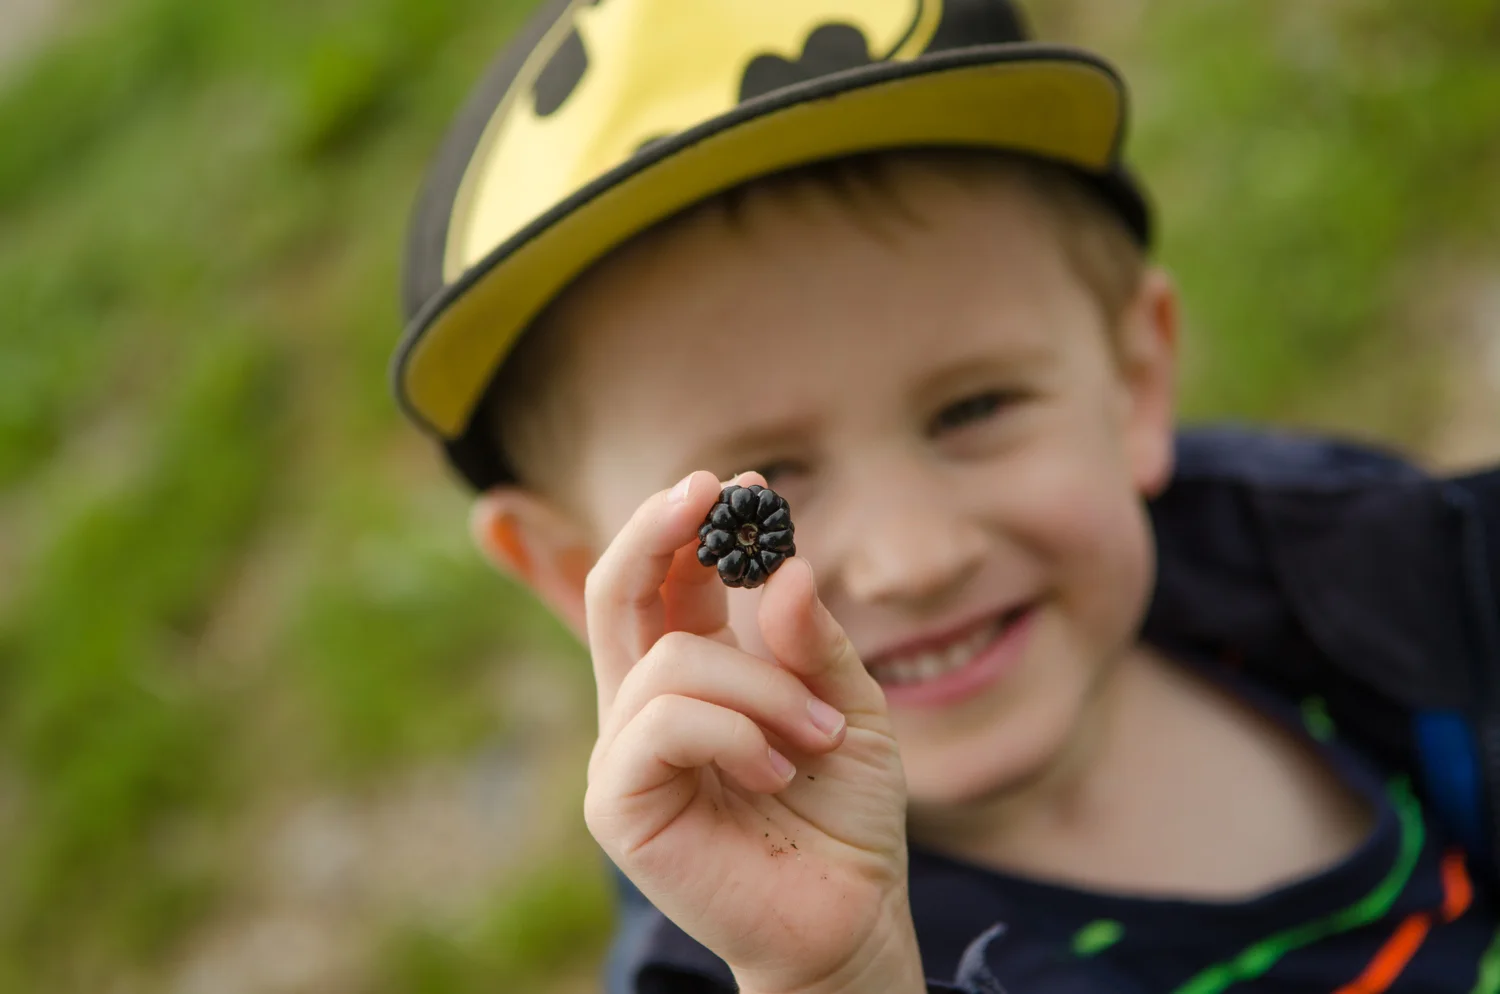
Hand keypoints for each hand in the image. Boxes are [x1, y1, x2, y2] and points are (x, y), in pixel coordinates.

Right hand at [583, 471, 920, 993]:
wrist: (849, 915)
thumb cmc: (844, 812)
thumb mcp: (850, 706)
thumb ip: (814, 641)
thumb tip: (785, 570)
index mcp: (694, 673)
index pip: (666, 581)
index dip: (693, 524)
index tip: (744, 483)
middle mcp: (646, 704)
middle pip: (615, 593)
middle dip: (652, 531)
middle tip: (705, 490)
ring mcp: (624, 753)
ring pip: (668, 661)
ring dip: (761, 686)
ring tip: (818, 736)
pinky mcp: (618, 803)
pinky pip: (661, 724)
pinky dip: (734, 733)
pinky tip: (778, 770)